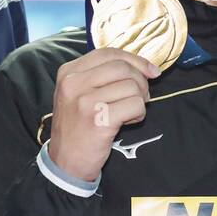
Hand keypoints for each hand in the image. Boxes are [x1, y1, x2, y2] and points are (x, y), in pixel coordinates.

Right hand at [48, 48, 159, 181]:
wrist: (65, 162)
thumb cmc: (78, 126)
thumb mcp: (78, 93)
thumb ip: (102, 75)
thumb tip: (145, 67)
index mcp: (68, 72)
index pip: (109, 53)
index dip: (135, 60)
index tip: (151, 71)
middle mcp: (73, 83)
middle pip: (123, 68)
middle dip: (140, 82)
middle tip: (139, 97)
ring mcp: (84, 101)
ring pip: (132, 86)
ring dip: (139, 101)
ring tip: (129, 113)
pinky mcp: (98, 120)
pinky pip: (135, 105)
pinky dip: (138, 114)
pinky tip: (127, 122)